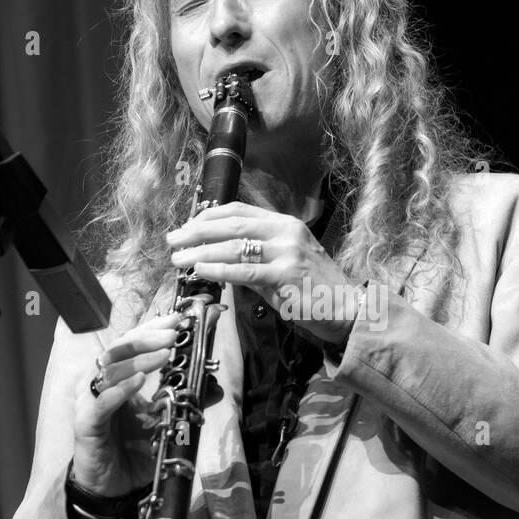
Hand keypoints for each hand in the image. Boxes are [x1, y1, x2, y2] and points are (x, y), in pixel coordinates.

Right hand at [72, 311, 181, 496]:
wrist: (115, 489)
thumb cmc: (136, 453)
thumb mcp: (168, 423)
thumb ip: (188, 402)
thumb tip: (215, 386)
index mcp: (122, 379)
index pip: (134, 344)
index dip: (154, 329)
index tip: (180, 318)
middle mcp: (105, 385)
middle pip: (119, 348)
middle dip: (148, 337)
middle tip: (174, 333)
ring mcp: (93, 403)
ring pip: (110, 371)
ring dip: (139, 359)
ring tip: (164, 354)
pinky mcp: (87, 424)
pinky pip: (101, 403)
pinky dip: (121, 390)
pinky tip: (140, 382)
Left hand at [166, 202, 364, 345]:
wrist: (345, 308)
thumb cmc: (311, 289)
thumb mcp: (282, 263)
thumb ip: (253, 257)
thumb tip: (214, 256)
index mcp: (285, 223)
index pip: (239, 210)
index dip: (208, 216)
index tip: (186, 225)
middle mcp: (286, 232)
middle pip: (232, 224)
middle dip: (197, 231)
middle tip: (173, 240)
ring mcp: (287, 252)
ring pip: (234, 246)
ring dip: (200, 252)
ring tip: (178, 259)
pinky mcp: (285, 275)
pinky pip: (244, 271)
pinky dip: (218, 270)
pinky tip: (199, 270)